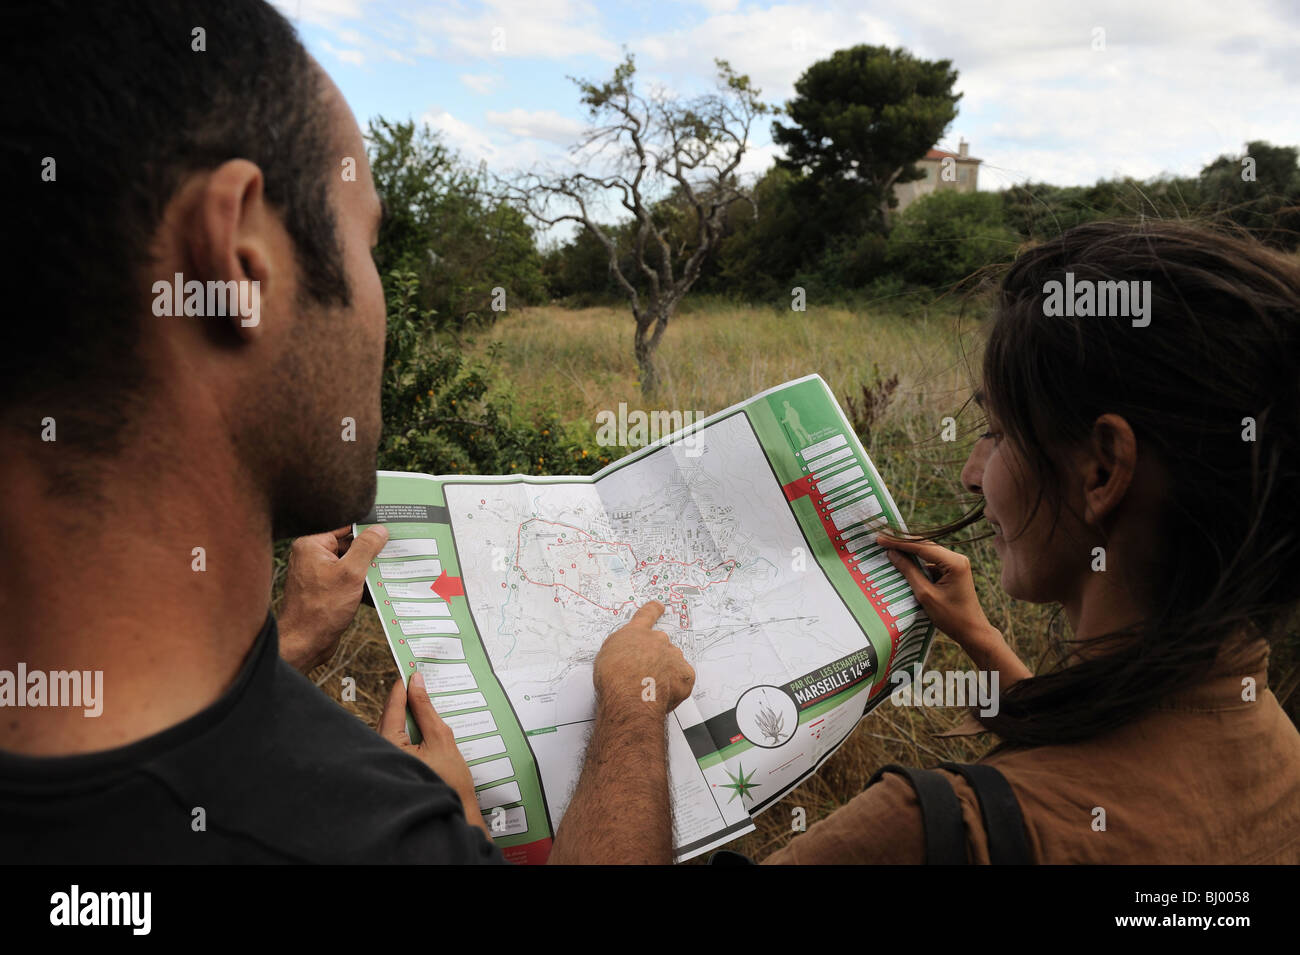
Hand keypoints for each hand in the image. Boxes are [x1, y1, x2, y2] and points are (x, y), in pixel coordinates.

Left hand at [278, 524, 388, 673]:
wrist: (305, 643)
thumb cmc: (322, 609)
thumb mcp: (351, 573)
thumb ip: (366, 548)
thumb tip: (379, 530)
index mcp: (312, 545)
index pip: (345, 528)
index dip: (368, 529)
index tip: (389, 530)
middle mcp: (312, 556)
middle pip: (349, 545)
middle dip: (370, 552)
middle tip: (394, 551)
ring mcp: (318, 574)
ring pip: (350, 564)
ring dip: (368, 569)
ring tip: (389, 570)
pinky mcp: (324, 590)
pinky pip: (347, 579)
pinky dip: (361, 583)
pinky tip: (379, 588)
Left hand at [379, 673, 486, 833]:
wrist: (451, 815)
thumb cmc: (448, 781)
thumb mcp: (441, 738)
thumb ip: (426, 708)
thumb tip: (417, 682)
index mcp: (388, 744)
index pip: (393, 705)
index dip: (403, 686)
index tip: (411, 669)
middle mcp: (378, 751)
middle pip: (389, 715)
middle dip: (405, 700)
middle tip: (419, 683)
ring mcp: (382, 760)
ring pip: (390, 728)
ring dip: (407, 716)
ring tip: (424, 705)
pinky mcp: (388, 766)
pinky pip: (393, 740)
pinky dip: (406, 731)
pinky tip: (420, 728)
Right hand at [593, 601, 694, 716]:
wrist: (629, 698)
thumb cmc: (614, 679)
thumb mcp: (606, 654)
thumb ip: (621, 647)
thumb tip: (626, 653)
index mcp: (637, 633)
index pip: (646, 615)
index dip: (653, 610)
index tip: (658, 606)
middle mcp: (658, 640)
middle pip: (660, 645)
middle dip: (654, 658)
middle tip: (642, 675)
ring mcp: (673, 656)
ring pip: (672, 662)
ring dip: (665, 672)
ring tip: (650, 688)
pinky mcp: (684, 675)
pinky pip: (682, 680)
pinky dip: (674, 687)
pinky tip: (661, 693)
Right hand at [875, 533, 999, 653]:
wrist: (972, 631)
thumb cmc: (951, 617)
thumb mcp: (926, 594)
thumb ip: (909, 571)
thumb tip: (892, 554)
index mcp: (954, 562)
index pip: (922, 547)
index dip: (899, 542)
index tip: (881, 539)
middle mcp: (957, 558)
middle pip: (925, 546)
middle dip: (903, 543)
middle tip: (881, 539)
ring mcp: (956, 564)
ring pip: (927, 553)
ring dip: (909, 551)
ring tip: (888, 548)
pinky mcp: (952, 571)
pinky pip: (931, 562)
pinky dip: (916, 562)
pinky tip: (902, 562)